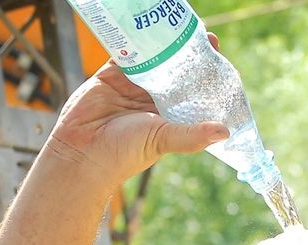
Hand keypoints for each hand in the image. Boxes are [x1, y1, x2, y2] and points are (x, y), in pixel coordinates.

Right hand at [46, 34, 229, 185]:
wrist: (83, 152)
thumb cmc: (124, 153)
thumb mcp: (163, 141)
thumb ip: (191, 135)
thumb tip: (224, 132)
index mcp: (168, 114)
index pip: (191, 89)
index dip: (203, 73)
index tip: (216, 55)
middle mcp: (151, 99)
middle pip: (174, 70)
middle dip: (187, 54)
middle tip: (202, 35)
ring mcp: (131, 85)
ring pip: (152, 58)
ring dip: (164, 44)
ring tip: (178, 28)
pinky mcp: (110, 75)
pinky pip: (125, 53)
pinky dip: (135, 41)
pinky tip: (147, 30)